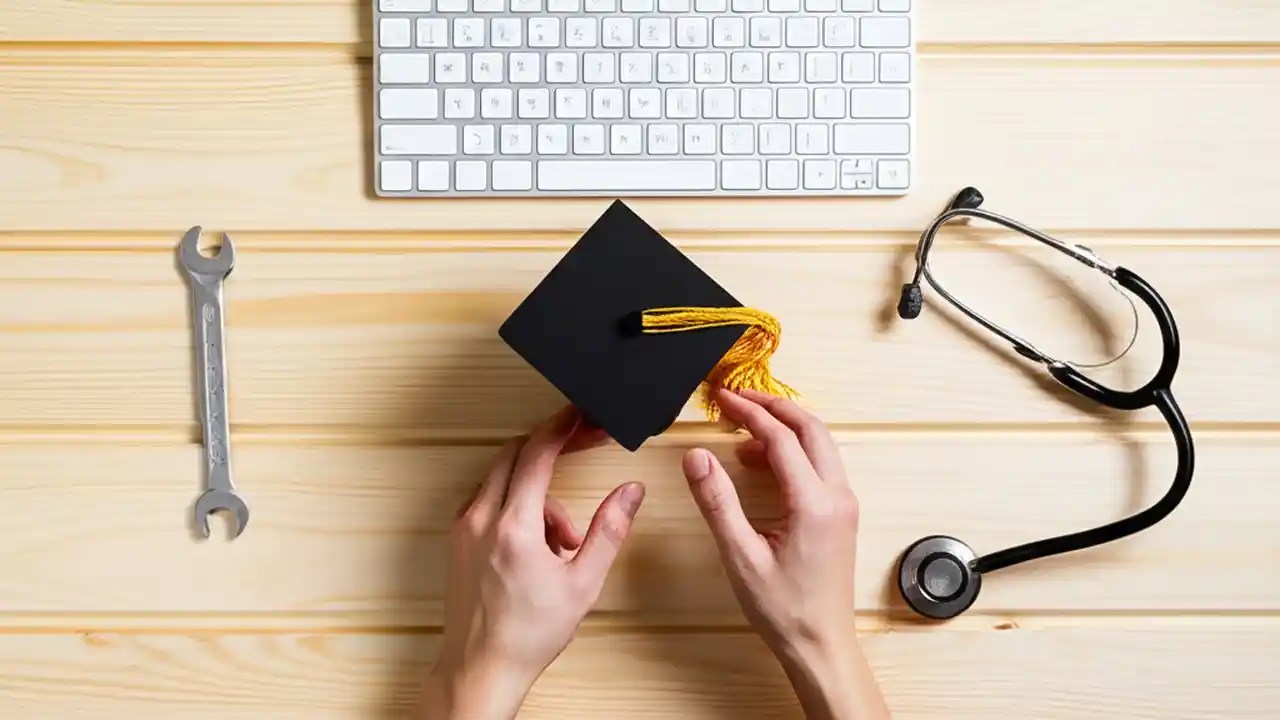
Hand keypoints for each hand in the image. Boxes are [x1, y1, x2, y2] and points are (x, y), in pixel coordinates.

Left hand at [420, 406, 645, 719]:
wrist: (482, 668)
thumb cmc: (528, 634)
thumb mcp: (583, 584)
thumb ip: (609, 530)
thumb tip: (630, 492)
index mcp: (514, 528)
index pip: (536, 453)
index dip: (563, 426)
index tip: (581, 414)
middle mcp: (481, 520)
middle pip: (515, 453)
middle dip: (551, 445)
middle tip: (583, 445)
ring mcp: (464, 528)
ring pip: (502, 478)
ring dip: (537, 488)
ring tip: (563, 537)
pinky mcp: (458, 539)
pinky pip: (489, 500)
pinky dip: (517, 505)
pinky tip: (537, 542)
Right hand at [682, 388, 888, 719]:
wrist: (821, 646)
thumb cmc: (784, 610)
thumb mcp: (740, 556)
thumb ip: (717, 501)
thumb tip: (697, 457)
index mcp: (814, 504)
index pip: (780, 438)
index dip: (748, 413)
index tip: (722, 399)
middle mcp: (837, 497)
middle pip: (810, 428)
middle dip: (772, 406)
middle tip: (737, 398)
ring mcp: (844, 504)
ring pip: (820, 444)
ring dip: (785, 426)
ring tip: (743, 426)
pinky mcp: (841, 514)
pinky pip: (821, 464)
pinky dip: (793, 449)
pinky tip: (761, 461)